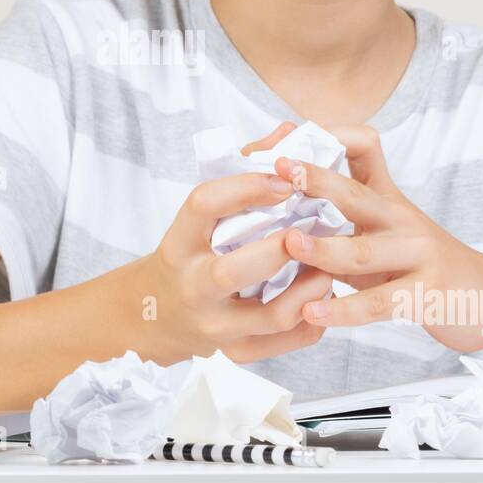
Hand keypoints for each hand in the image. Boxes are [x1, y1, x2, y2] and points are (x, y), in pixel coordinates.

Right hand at [133, 123, 332, 363]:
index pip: (203, 206)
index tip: (282, 180)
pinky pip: (285, 341)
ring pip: (271, 313)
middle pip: (233, 270)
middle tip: (311, 228)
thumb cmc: (187, 256)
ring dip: (310, 286)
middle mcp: (191, 286)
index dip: (245, 188)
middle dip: (281, 248)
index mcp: (178, 243)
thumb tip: (287, 130)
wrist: (154, 317)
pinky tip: (321, 296)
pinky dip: (312, 319)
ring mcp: (213, 326)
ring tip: (328, 264)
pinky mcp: (235, 352)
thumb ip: (241, 172)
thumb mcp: (198, 218)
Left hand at [271, 124, 482, 354]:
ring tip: (290, 244)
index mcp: (388, 200)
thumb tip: (288, 203)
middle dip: (318, 180)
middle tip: (282, 171)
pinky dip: (344, 308)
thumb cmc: (422, 263)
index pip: (364, 151)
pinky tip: (315, 311)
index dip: (329, 141)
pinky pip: (379, 303)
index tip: (287, 143)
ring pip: (365, 252)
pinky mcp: (426, 295)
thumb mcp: (388, 228)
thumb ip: (346, 215)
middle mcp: (402, 221)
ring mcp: (417, 257)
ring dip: (324, 248)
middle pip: (357, 195)